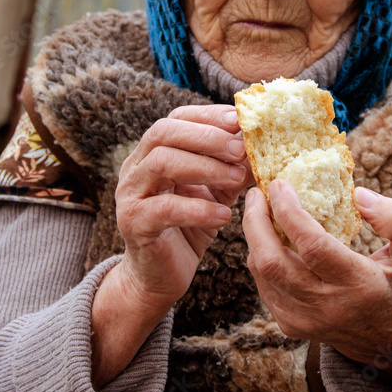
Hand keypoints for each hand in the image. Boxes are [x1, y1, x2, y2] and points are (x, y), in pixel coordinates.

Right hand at [113, 104, 252, 308]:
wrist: (160, 276)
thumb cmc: (188, 228)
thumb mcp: (214, 192)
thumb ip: (230, 169)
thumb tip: (262, 147)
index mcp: (151, 153)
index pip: (175, 118)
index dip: (207, 116)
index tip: (239, 121)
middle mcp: (135, 168)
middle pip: (163, 133)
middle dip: (206, 137)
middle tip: (240, 150)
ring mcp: (129, 194)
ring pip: (161, 163)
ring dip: (204, 167)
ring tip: (237, 179)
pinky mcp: (133, 223)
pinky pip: (164, 208)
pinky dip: (198, 209)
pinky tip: (224, 216)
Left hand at [242, 181, 391, 378]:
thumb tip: (357, 195)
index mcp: (360, 286)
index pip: (313, 247)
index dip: (290, 213)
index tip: (280, 184)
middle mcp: (327, 307)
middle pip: (273, 263)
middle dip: (256, 222)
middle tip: (256, 193)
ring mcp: (304, 320)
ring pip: (262, 274)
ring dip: (254, 237)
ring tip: (260, 208)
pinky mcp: (290, 324)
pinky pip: (264, 285)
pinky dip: (260, 255)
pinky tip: (267, 235)